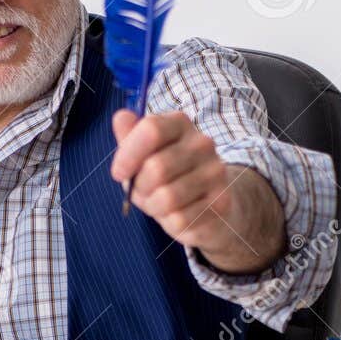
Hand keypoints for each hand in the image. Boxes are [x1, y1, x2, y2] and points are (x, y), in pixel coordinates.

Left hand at [110, 110, 285, 273]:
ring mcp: (215, 172)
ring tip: (159, 203)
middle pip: (156, 167)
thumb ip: (129, 138)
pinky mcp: (221, 201)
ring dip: (154, 206)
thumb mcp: (143, 157)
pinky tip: (178, 215)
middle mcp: (203, 143)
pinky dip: (170, 222)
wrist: (207, 206)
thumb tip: (121, 117)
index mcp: (180, 123)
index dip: (128, 154)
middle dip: (140, 187)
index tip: (118, 172)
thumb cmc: (167, 178)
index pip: (151, 129)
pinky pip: (181, 218)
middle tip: (143, 192)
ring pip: (168, 197)